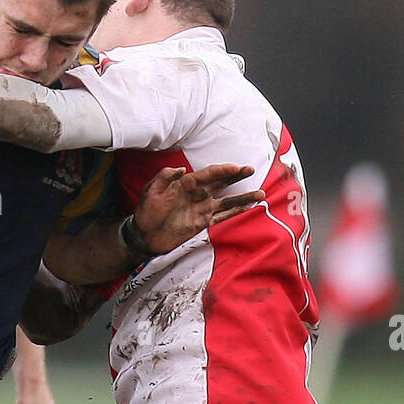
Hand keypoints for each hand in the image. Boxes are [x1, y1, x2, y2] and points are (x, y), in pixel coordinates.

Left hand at [133, 164, 264, 253]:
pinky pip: (222, 216)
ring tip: (260, 194)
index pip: (208, 174)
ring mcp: (201, 209)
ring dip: (242, 197)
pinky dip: (235, 213)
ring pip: (226, 201)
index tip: (236, 168)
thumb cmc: (146, 212)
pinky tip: (248, 208)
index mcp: (186, 184)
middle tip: (251, 169)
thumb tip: (182, 169)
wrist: (143, 235)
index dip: (222, 170)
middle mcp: (197, 194)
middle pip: (221, 183)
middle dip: (236, 176)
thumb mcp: (151, 191)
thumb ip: (165, 177)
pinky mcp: (202, 222)